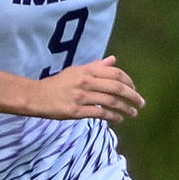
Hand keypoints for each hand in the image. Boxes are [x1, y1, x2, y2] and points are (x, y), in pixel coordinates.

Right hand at [28, 56, 144, 122]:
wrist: (37, 96)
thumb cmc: (58, 84)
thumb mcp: (77, 71)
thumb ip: (96, 66)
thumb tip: (114, 60)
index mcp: (87, 70)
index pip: (114, 73)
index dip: (128, 81)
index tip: (134, 89)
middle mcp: (85, 82)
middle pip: (116, 87)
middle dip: (132, 96)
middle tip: (141, 103)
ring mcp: (81, 97)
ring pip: (110, 101)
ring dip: (125, 108)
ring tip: (133, 114)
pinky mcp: (76, 111)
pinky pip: (99, 113)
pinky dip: (112, 117)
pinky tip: (118, 119)